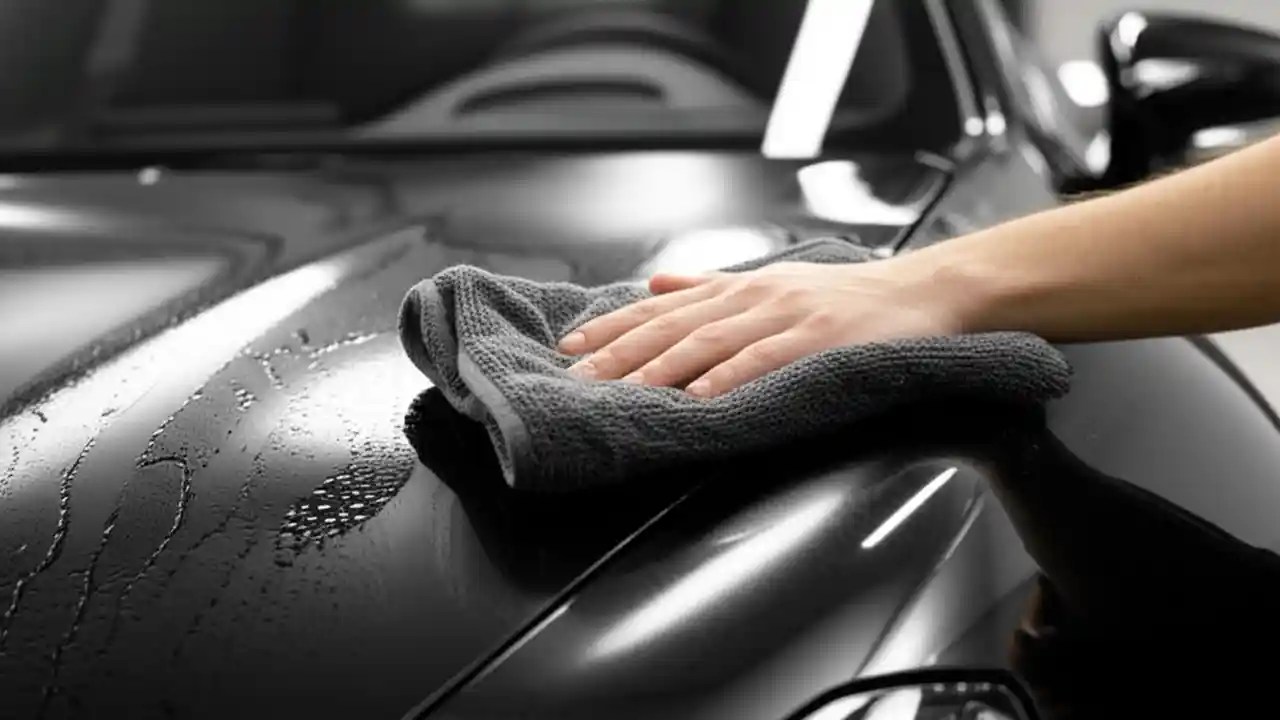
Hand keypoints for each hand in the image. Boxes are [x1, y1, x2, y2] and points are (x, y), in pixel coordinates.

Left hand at [557, 257, 962, 396]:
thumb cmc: (846, 296)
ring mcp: (786, 316)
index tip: (571, 347)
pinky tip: (698, 396)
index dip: (614, 326)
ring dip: (659, 367)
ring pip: (709, 341)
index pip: (661, 307)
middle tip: (577, 377)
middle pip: (673, 325)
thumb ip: (710, 285)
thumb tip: (655, 284)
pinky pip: (765, 359)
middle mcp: (754, 296)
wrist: (921, 292)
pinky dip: (728, 378)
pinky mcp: (819, 338)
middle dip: (620, 352)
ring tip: (621, 389)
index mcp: (739, 286)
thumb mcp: (771, 282)